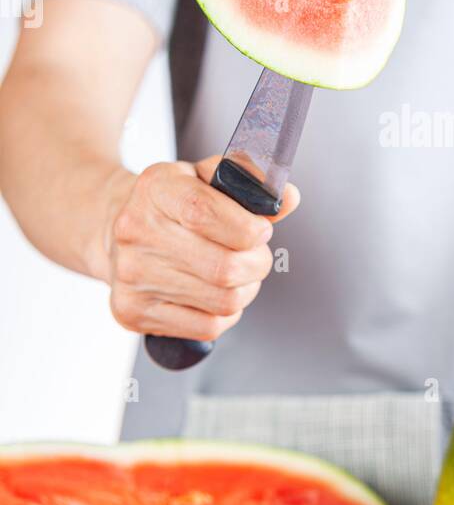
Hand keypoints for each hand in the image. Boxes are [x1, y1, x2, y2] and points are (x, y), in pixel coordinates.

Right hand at [101, 157, 298, 342]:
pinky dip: (227, 314)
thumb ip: (250, 183)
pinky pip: (207, 327)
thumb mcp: (207, 177)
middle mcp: (136, 232)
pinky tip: (218, 295)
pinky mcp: (132, 312)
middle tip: (257, 255)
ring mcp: (131, 276)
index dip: (247, 228)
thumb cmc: (173, 202)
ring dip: (246, 289)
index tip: (261, 230)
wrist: (115, 228)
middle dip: (257, 263)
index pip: (205, 213)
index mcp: (155, 188)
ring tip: (239, 274)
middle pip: (223, 267)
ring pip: (223, 301)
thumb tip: (288, 198)